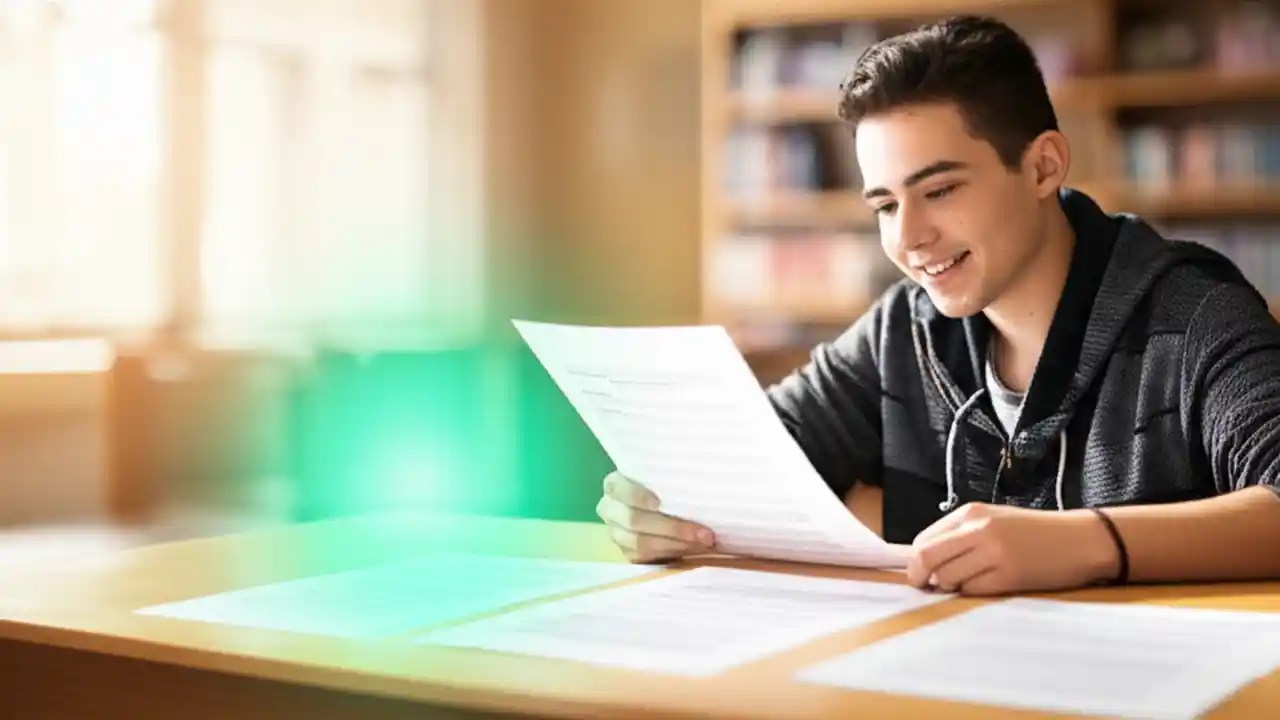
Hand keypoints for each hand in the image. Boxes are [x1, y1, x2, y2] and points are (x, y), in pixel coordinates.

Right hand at [595, 471, 715, 562]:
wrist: (665, 510)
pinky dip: (672, 553)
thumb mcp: (667, 479)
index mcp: (614, 484)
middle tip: (705, 533)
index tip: (660, 502)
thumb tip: (702, 479)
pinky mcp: (628, 554)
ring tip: (704, 541)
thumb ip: (673, 480)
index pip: (620, 489)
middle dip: (672, 527)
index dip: (638, 497)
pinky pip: (647, 558)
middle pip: (634, 520)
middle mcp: (610, 509)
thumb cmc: (668, 487)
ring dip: (676, 543)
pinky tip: (693, 549)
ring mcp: (616, 534)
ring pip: (641, 543)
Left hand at [907, 502, 1119, 595]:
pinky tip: (990, 586)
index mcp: (971, 513)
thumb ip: (960, 534)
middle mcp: (979, 529)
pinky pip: (972, 591)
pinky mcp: (1009, 575)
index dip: (915, 561)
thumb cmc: (1035, 532)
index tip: (919, 573)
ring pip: (947, 578)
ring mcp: (994, 552)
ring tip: (969, 582)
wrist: (1080, 540)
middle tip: (927, 587)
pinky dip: (973, 593)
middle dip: (920, 577)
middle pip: (926, 558)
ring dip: (950, 586)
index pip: (923, 540)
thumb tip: (924, 559)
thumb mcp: (993, 520)